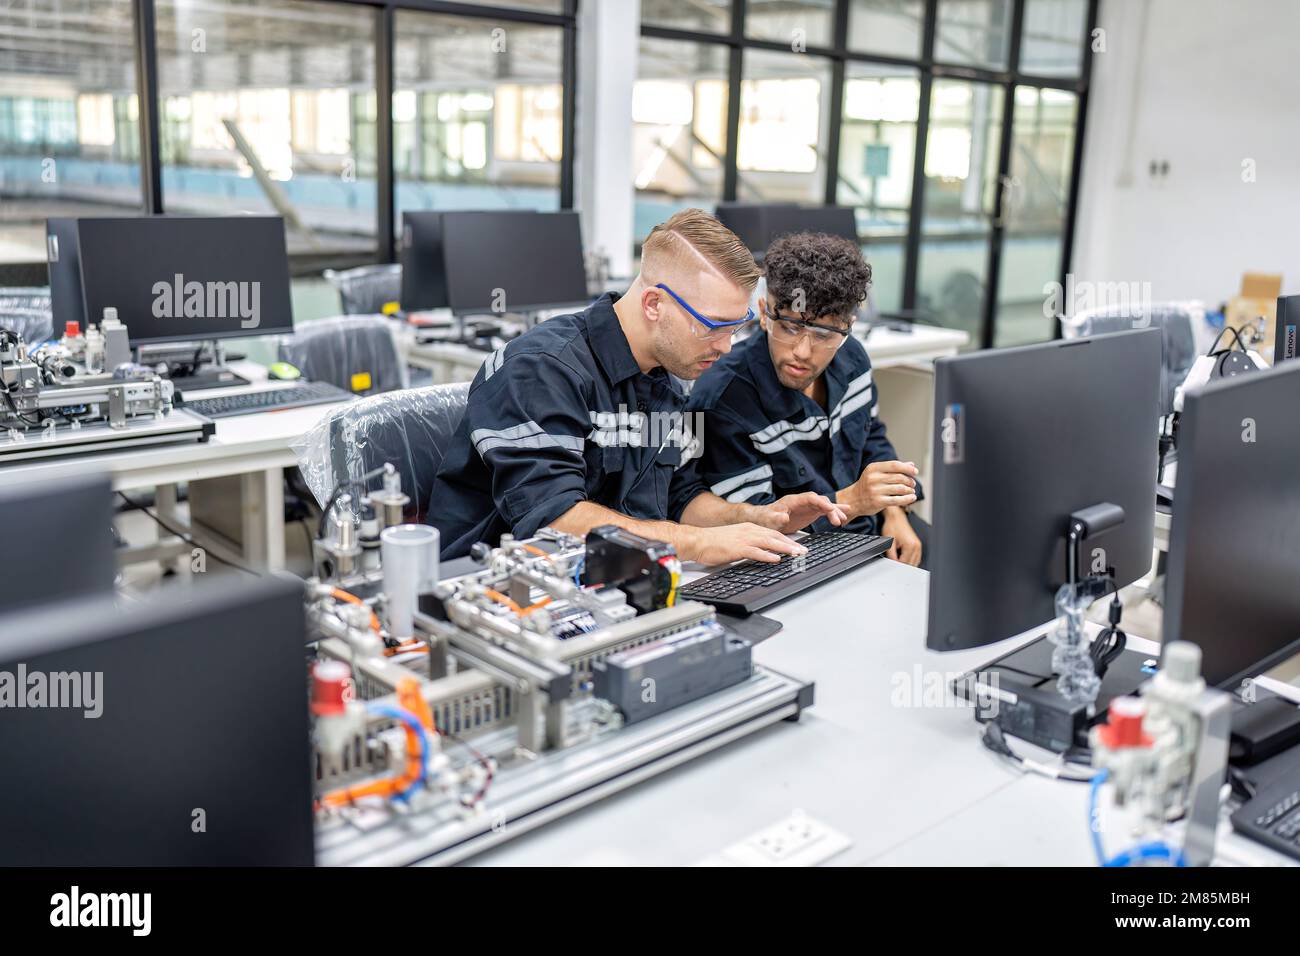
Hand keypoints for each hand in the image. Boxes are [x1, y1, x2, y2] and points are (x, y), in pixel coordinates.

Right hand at [685, 523, 807, 565]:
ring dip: (785, 549)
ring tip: (796, 554)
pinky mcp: (737, 548)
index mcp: (749, 528)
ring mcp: (744, 539)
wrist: (698, 541)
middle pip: (775, 537)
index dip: (787, 540)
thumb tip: (763, 552)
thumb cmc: (714, 542)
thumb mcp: (736, 539)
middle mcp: (749, 531)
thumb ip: (750, 544)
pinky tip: (776, 559)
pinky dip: (767, 555)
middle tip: (804, 551)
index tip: (798, 546)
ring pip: (769, 542)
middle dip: (792, 544)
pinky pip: (756, 552)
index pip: (773, 533)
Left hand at [751, 492, 847, 533]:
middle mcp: (802, 501)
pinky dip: (834, 512)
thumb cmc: (766, 519)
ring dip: (834, 512)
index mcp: (793, 500)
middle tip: (838, 520)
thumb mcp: (769, 519)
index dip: (821, 502)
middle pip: (820, 501)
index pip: (810, 498)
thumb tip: (783, 517)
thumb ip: (776, 517)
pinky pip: (824, 511)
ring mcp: (807, 506)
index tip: (830, 508)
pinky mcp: (810, 512)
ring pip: (824, 506)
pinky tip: (844, 514)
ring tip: (843, 519)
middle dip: (830, 509)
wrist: (764, 520)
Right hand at [847, 460, 917, 515]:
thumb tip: (911, 465)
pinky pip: (897, 500)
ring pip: (900, 488)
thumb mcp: (877, 473)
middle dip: (909, 480)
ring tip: (912, 491)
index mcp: (873, 468)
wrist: (853, 500)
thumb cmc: (868, 485)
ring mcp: (875, 491)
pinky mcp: (878, 502)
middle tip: (913, 483)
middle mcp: (873, 478)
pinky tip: (912, 498)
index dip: (907, 468)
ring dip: (909, 490)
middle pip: (899, 477)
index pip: (895, 465)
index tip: (915, 472)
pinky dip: (907, 499)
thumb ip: (894, 469)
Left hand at [881, 506, 921, 566]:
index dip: (896, 567)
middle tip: (893, 566)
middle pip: (911, 565)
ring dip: (906, 564)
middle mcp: (917, 546)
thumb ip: (891, 555)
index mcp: (911, 546)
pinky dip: (909, 561)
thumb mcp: (889, 542)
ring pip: (914, 563)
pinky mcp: (917, 545)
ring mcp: (918, 546)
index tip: (891, 568)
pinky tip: (902, 559)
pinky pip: (915, 558)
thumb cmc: (892, 526)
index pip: (905, 563)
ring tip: (897, 562)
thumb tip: (892, 565)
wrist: (896, 517)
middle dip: (901, 567)